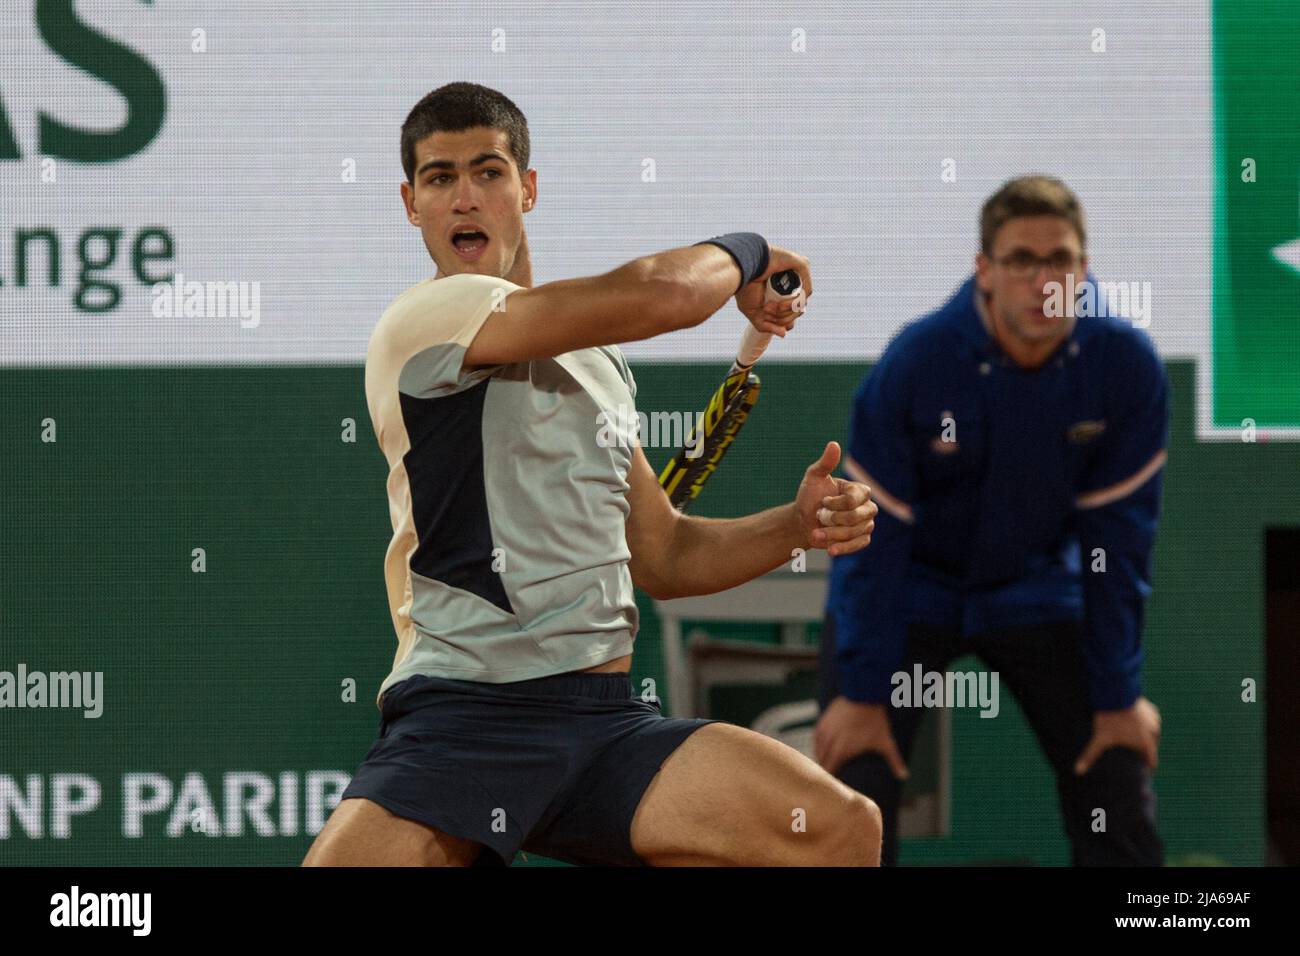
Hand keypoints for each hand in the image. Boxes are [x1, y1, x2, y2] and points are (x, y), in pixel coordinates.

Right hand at [734, 245, 811, 337]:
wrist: (741, 270)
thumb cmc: (745, 287)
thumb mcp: (753, 313)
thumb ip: (766, 326)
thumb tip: (784, 334)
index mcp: (781, 294)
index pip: (793, 313)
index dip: (784, 322)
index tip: (770, 319)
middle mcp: (790, 285)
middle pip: (797, 311)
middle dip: (782, 317)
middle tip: (766, 310)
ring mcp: (797, 275)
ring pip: (802, 303)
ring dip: (786, 311)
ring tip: (770, 306)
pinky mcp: (802, 265)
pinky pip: (806, 290)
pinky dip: (795, 301)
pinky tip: (782, 302)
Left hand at [796, 441, 876, 556]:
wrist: (804, 521)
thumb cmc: (810, 496)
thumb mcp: (814, 478)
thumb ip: (825, 463)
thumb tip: (834, 444)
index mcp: (860, 490)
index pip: (854, 500)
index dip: (835, 504)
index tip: (823, 502)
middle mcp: (868, 507)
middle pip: (856, 518)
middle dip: (833, 520)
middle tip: (819, 517)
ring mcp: (866, 524)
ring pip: (854, 533)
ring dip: (831, 535)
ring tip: (816, 533)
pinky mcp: (862, 539)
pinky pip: (858, 545)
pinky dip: (842, 548)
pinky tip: (829, 550)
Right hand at [814, 696, 909, 778]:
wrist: (863, 694)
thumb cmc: (875, 720)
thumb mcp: (885, 742)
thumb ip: (894, 761)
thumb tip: (904, 775)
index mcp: (841, 751)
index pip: (830, 772)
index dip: (832, 780)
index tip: (835, 785)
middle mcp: (829, 742)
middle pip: (821, 762)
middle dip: (825, 770)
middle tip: (830, 778)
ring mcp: (824, 731)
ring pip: (817, 750)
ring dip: (821, 757)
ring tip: (827, 763)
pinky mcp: (822, 721)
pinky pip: (817, 737)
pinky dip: (820, 744)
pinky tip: (824, 747)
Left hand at [1074, 696, 1161, 774]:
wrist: (1116, 693)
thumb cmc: (1109, 717)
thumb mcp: (1099, 738)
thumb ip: (1090, 756)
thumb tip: (1077, 771)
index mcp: (1145, 743)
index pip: (1151, 761)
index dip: (1146, 767)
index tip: (1141, 771)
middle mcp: (1154, 733)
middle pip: (1152, 748)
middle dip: (1144, 751)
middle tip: (1134, 754)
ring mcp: (1154, 720)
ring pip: (1153, 734)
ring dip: (1146, 737)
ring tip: (1134, 739)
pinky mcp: (1152, 709)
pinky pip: (1151, 720)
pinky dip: (1145, 723)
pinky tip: (1136, 723)